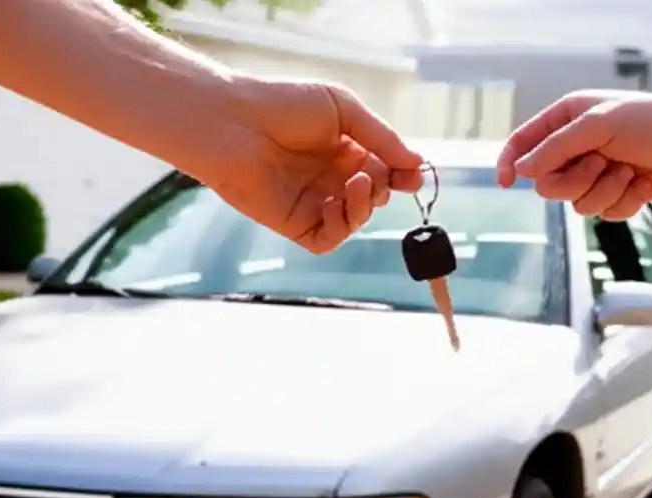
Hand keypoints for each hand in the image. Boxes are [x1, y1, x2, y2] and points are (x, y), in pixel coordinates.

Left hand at [205, 77, 424, 253]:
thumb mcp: (344, 109)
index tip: (415, 175)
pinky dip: (340, 227)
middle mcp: (329, 176)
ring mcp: (312, 201)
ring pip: (355, 219)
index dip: (403, 174)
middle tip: (376, 172)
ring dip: (366, 205)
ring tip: (358, 182)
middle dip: (384, 186)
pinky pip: (327, 240)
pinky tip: (335, 204)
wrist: (234, 123)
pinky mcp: (293, 223)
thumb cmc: (283, 104)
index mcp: (343, 147)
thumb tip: (418, 164)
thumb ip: (382, 138)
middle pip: (375, 194)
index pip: (384, 168)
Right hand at [496, 91, 651, 219]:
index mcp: (567, 119)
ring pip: (575, 203)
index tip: (505, 182)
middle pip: (547, 183)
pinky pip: (602, 213)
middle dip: (575, 180)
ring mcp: (594, 173)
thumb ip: (556, 148)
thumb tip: (522, 171)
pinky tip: (643, 183)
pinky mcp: (614, 194)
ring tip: (629, 172)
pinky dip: (624, 201)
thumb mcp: (598, 126)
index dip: (510, 161)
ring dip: (605, 191)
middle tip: (601, 164)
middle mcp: (576, 147)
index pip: (524, 142)